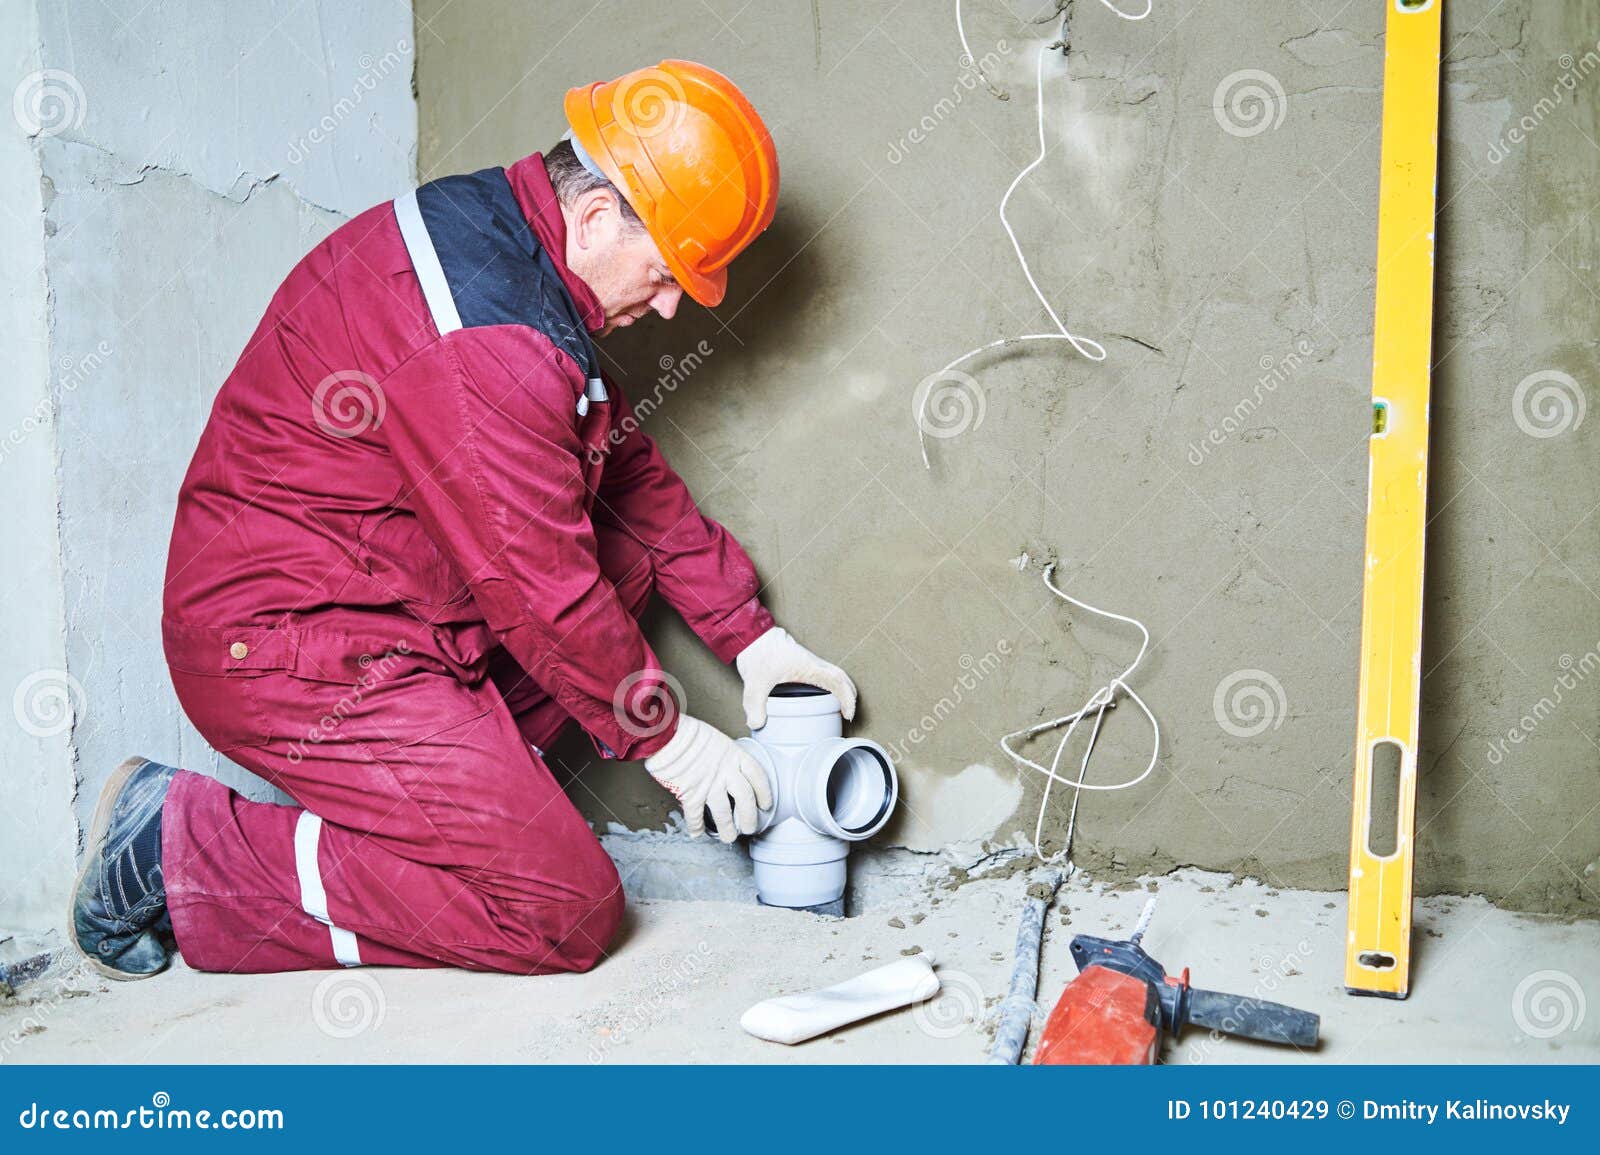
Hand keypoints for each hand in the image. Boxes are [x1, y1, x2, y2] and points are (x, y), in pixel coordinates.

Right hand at [644, 714, 772, 841]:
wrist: (667, 733)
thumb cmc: (688, 732)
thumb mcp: (716, 739)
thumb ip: (724, 757)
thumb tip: (725, 770)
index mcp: (734, 755)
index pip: (757, 776)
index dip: (764, 792)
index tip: (766, 804)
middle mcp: (725, 771)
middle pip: (745, 798)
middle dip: (750, 817)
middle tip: (750, 827)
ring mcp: (708, 784)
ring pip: (723, 812)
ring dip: (728, 828)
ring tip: (729, 837)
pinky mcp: (690, 793)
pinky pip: (695, 815)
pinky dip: (696, 827)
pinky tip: (697, 834)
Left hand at [735, 626, 856, 728]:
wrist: (750, 633)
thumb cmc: (757, 652)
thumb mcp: (755, 683)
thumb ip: (755, 706)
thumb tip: (757, 724)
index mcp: (808, 667)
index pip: (837, 681)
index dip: (847, 698)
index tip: (848, 714)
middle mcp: (812, 663)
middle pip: (841, 677)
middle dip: (849, 694)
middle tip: (847, 712)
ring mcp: (807, 661)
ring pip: (833, 673)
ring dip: (840, 688)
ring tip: (838, 705)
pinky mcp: (800, 661)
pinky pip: (822, 672)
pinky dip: (828, 684)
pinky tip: (818, 695)